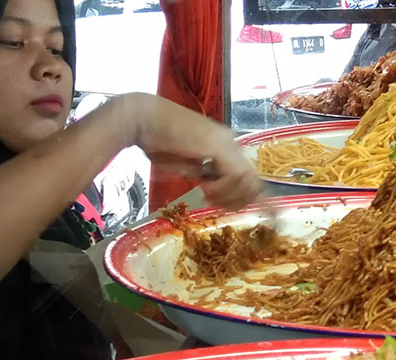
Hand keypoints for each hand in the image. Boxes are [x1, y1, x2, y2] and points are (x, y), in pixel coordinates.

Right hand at [111, 94, 264, 210]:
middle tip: (216, 203)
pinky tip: (204, 186)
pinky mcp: (217, 146)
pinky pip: (234, 176)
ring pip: (247, 180)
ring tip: (207, 194)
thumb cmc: (154, 140)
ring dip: (229, 194)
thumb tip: (211, 189)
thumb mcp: (184, 164)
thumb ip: (201, 175)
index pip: (248, 174)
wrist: (142, 118)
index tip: (230, 206)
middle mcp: (228, 141)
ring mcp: (225, 142)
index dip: (245, 195)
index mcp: (222, 144)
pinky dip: (222, 188)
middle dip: (238, 199)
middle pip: (253, 180)